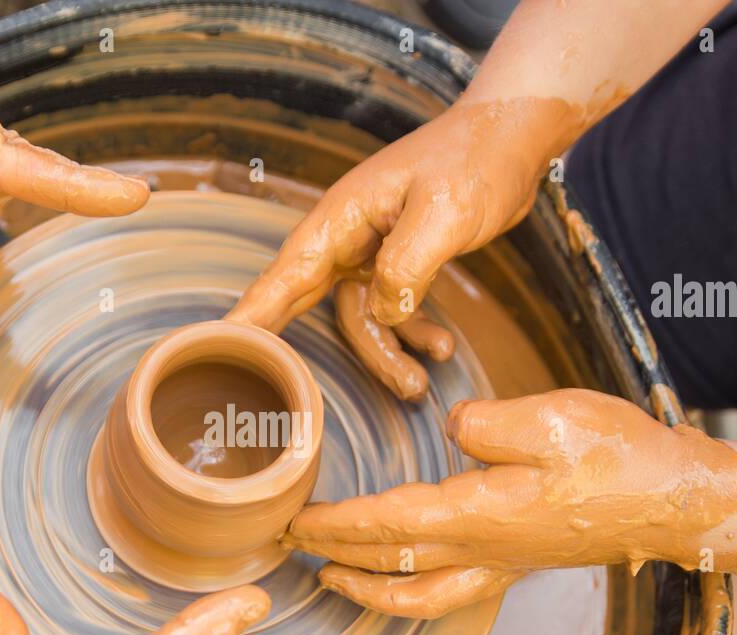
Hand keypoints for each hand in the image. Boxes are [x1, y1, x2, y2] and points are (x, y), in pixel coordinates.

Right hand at [225, 99, 562, 399]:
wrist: (515, 137)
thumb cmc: (475, 159)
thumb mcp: (443, 212)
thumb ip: (406, 266)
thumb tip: (381, 311)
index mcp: (342, 217)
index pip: (285, 273)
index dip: (253, 312)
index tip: (221, 343)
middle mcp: (349, 235)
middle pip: (309, 302)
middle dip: (308, 350)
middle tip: (288, 395)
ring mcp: (373, 249)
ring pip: (361, 317)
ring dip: (387, 352)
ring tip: (416, 385)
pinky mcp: (401, 260)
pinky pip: (394, 309)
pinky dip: (414, 333)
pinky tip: (441, 349)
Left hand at [283, 389, 736, 617]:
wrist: (680, 498)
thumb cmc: (620, 456)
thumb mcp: (552, 419)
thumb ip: (487, 424)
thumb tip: (452, 429)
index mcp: (481, 516)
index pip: (387, 524)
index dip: (336, 524)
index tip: (295, 521)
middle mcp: (484, 551)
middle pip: (390, 564)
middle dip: (335, 557)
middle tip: (291, 550)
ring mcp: (503, 564)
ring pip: (419, 594)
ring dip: (368, 590)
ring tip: (332, 581)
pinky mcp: (521, 561)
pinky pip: (453, 594)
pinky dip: (414, 596)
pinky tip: (404, 583)